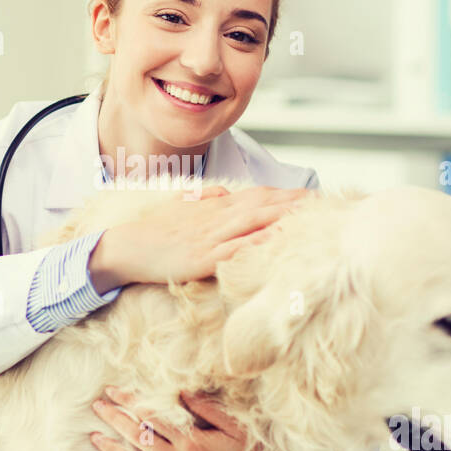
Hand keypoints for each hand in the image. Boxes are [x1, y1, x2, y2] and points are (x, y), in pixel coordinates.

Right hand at [88, 185, 310, 292]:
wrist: (126, 247)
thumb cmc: (152, 231)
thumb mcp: (178, 209)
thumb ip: (201, 199)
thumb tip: (221, 193)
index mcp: (212, 207)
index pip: (255, 196)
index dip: (283, 195)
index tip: (308, 195)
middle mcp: (216, 217)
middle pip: (262, 205)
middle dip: (294, 202)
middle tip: (324, 200)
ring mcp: (211, 236)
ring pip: (254, 221)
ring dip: (284, 216)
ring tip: (311, 214)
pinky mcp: (204, 257)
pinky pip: (237, 248)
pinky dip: (259, 241)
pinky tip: (278, 239)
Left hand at [89, 385, 308, 450]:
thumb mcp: (233, 426)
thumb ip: (205, 408)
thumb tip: (180, 390)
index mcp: (191, 441)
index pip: (150, 416)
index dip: (129, 402)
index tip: (112, 391)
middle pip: (137, 438)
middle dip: (114, 420)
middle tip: (96, 408)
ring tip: (95, 439)